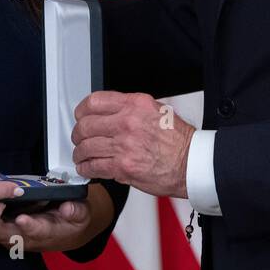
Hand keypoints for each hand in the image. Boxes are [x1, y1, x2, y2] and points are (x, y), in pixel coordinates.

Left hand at [0, 185, 113, 253]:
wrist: (68, 231)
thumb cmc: (73, 220)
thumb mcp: (81, 214)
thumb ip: (75, 210)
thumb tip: (68, 207)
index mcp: (49, 232)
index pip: (38, 231)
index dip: (30, 226)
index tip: (22, 219)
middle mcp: (30, 238)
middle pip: (9, 235)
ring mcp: (18, 236)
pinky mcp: (10, 231)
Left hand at [71, 91, 194, 197]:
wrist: (191, 163)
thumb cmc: (178, 140)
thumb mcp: (157, 109)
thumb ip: (131, 108)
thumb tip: (109, 112)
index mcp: (136, 105)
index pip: (95, 101)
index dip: (82, 110)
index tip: (80, 116)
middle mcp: (128, 122)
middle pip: (86, 125)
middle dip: (77, 134)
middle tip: (78, 138)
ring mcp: (124, 146)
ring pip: (87, 147)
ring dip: (80, 152)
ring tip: (81, 155)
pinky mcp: (123, 167)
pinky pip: (94, 166)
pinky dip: (85, 168)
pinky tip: (86, 168)